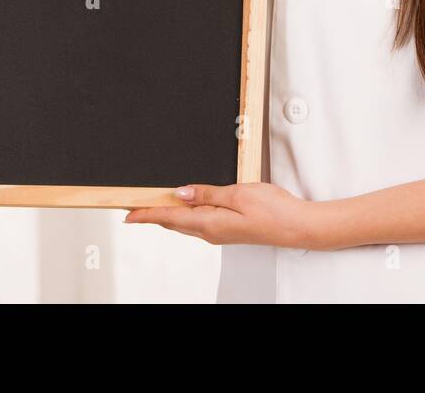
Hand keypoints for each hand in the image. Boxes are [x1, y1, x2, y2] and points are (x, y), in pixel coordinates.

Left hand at [123, 183, 323, 249]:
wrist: (296, 225)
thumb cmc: (272, 210)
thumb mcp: (236, 194)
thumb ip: (206, 193)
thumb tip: (180, 192)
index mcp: (208, 223)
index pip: (169, 218)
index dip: (146, 215)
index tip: (128, 214)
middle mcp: (210, 232)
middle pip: (174, 222)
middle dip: (153, 213)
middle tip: (135, 205)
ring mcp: (219, 232)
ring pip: (186, 222)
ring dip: (169, 213)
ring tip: (154, 202)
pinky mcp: (228, 229)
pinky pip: (199, 221)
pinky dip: (186, 213)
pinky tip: (186, 204)